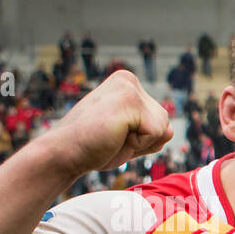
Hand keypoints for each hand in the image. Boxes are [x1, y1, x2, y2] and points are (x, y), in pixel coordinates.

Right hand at [43, 71, 171, 176]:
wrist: (64, 153)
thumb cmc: (94, 147)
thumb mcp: (130, 136)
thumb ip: (151, 130)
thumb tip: (170, 130)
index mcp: (127, 84)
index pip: (159, 120)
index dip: (141, 138)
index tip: (114, 135)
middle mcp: (128, 80)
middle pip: (165, 123)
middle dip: (144, 140)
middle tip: (112, 138)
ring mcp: (129, 87)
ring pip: (163, 129)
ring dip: (141, 143)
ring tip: (113, 137)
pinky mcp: (129, 100)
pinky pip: (156, 133)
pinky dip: (138, 145)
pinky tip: (113, 137)